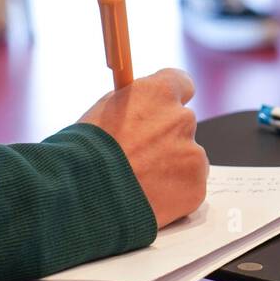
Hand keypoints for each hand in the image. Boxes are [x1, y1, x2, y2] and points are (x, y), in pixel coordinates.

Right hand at [79, 68, 207, 228]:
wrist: (84, 194)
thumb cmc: (87, 151)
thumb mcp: (104, 110)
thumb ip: (132, 104)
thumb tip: (141, 105)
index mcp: (158, 93)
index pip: (182, 83)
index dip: (170, 98)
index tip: (162, 109)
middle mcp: (181, 118)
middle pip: (182, 123)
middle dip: (166, 136)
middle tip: (140, 155)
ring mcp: (192, 154)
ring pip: (188, 157)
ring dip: (171, 165)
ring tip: (139, 182)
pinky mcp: (195, 186)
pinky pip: (189, 185)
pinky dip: (173, 192)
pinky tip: (148, 197)